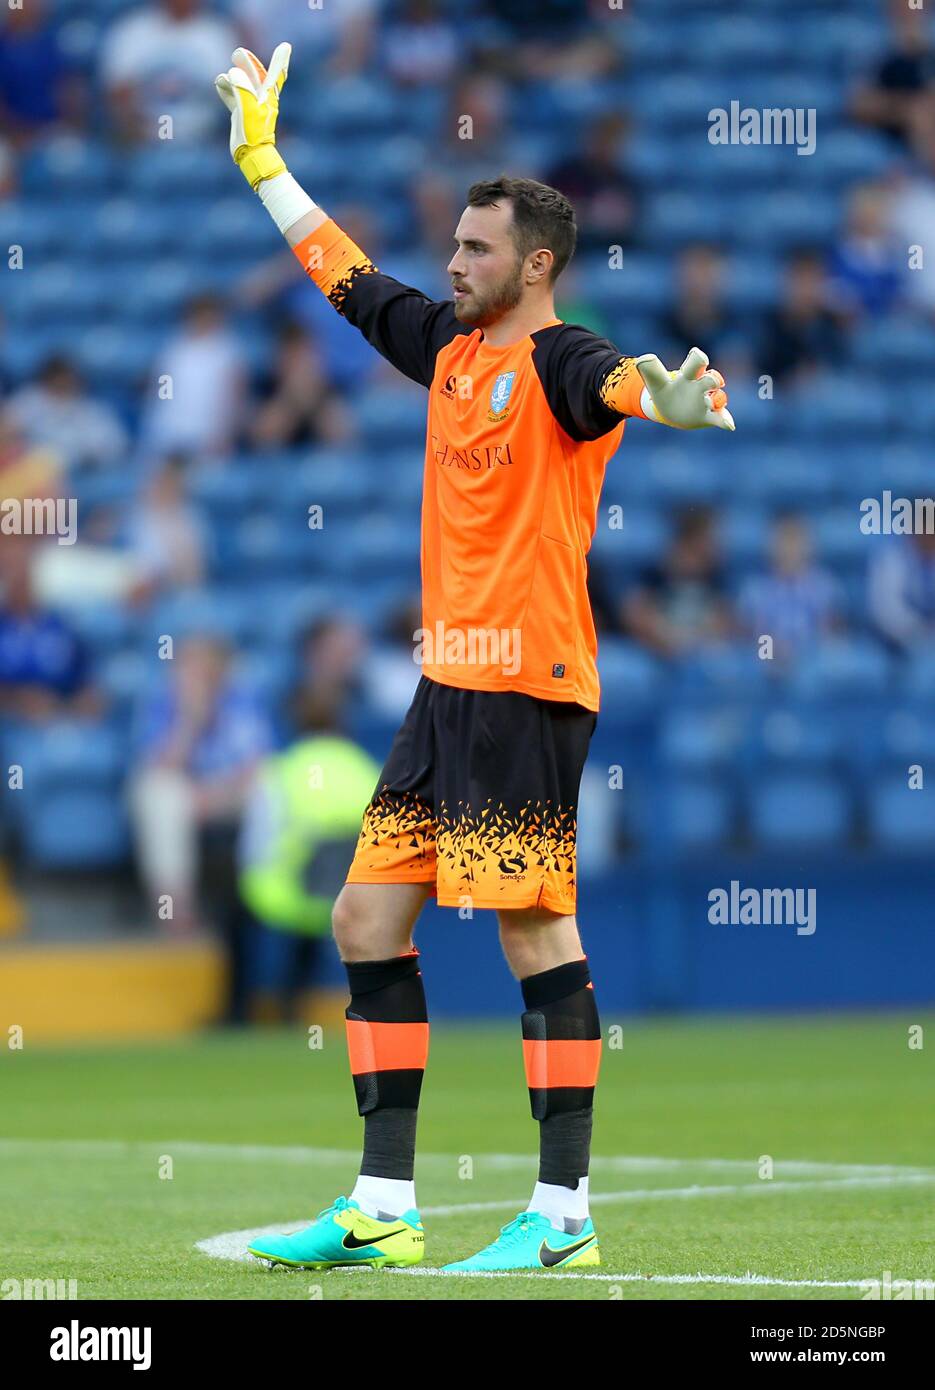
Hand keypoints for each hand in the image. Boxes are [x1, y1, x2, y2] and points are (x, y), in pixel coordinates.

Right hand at [215, 42, 290, 188]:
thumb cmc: (254, 133)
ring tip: (222, 77)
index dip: (280, 60)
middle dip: (247, 63)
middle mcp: (261, 99)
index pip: (276, 74)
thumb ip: (242, 87)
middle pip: (255, 75)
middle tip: (237, 54)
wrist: (252, 155)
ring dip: (232, 78)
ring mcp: (250, 106)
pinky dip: (226, 89)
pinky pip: (232, 96)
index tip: (286, 46)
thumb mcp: (249, 108)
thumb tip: (233, 72)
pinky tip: (219, 85)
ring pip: (241, 84)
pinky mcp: (240, 114)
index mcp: (268, 96)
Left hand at [635, 346, 734, 430]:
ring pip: (718, 397)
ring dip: (718, 399)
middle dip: (712, 379)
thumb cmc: (664, 390)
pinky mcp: (708, 416)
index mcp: (690, 374)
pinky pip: (719, 417)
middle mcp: (701, 386)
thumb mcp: (655, 381)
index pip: (697, 361)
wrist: (669, 408)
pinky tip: (729, 426)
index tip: (699, 357)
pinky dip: (725, 421)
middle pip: (711, 378)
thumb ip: (650, 369)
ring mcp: (706, 401)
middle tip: (712, 381)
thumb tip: (643, 358)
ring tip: (712, 404)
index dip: (698, 358)